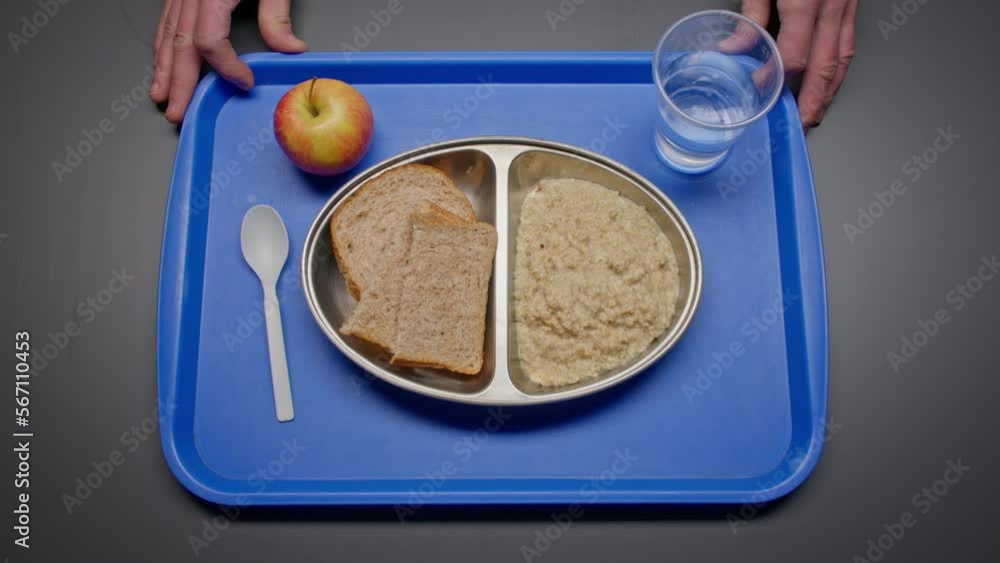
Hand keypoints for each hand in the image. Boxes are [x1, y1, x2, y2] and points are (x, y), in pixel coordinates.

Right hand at [150, 0, 307, 122]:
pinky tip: (162, 61)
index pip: (209, 41)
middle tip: (179, 112)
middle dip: (179, 82)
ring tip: (162, 96)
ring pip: (167, 34)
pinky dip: (162, 44)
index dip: (226, 67)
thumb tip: (291, 50)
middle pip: (180, 45)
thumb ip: (277, 15)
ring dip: (164, 68)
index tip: (244, 82)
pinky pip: (166, 19)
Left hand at [740, 0, 857, 127]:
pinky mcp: (851, 3)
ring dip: (828, 90)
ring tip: (814, 111)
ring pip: (842, 57)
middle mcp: (831, 5)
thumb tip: (733, 47)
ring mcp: (846, 5)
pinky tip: (827, 81)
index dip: (777, 78)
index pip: (794, 53)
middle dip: (812, 101)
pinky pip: (848, 42)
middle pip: (824, 66)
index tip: (762, 92)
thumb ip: (753, 12)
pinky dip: (838, 68)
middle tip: (799, 124)